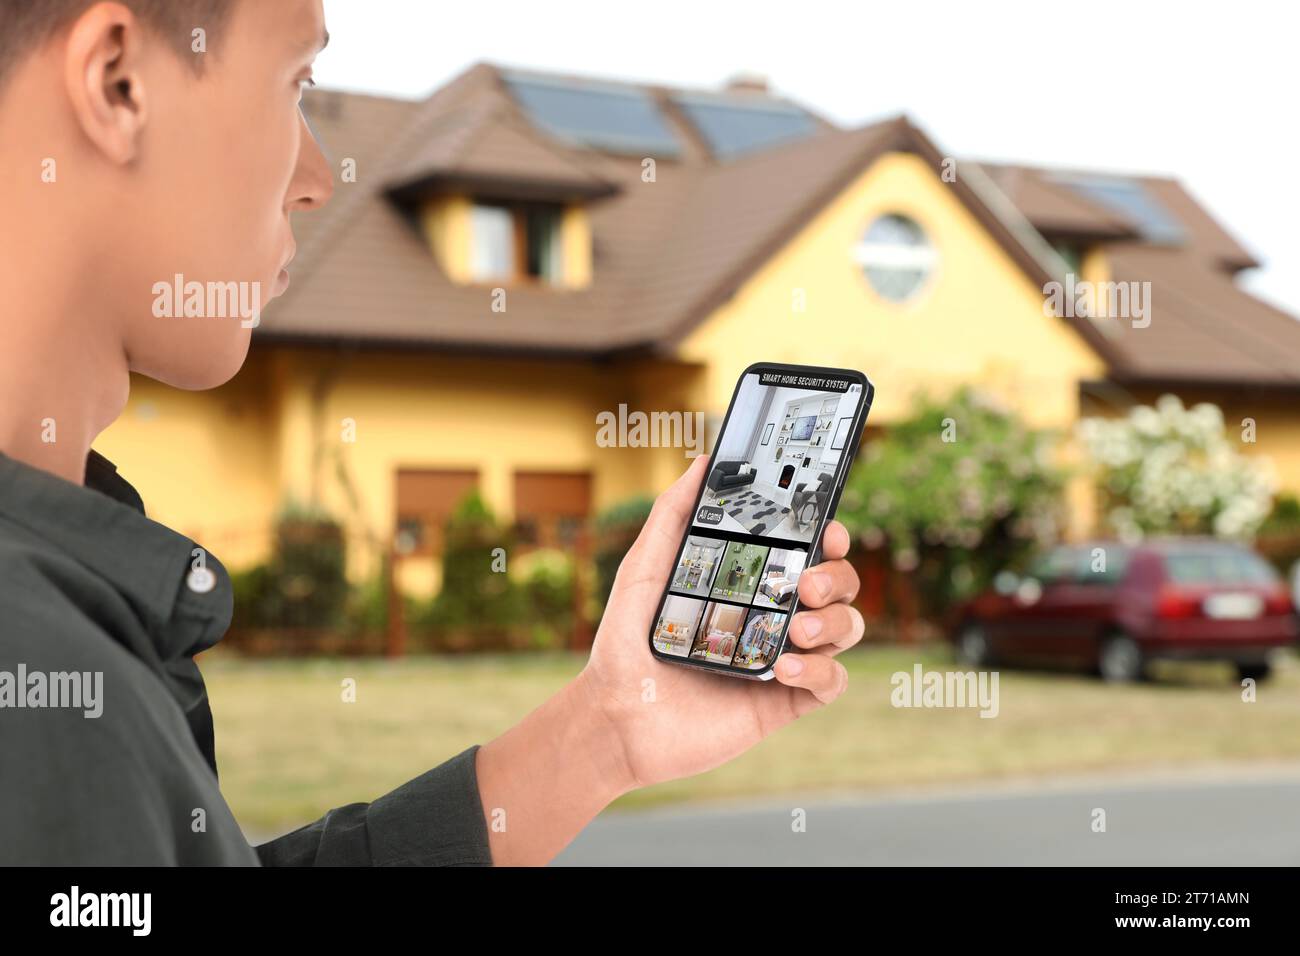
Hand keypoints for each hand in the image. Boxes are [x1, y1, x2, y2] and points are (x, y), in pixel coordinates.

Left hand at [578, 454, 863, 790]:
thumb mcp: (645, 569)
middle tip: (806, 583)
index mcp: (751, 581)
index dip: (829, 534)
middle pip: (839, 584)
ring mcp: (784, 656)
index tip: (826, 529)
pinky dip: (822, 670)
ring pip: (847, 628)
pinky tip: (785, 666)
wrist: (616, 717)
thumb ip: (672, 514)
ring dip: (836, 621)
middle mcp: (774, 614)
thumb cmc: (626, 642)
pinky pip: (832, 681)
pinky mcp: (785, 700)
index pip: (808, 549)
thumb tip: (702, 464)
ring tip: (797, 628)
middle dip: (838, 576)